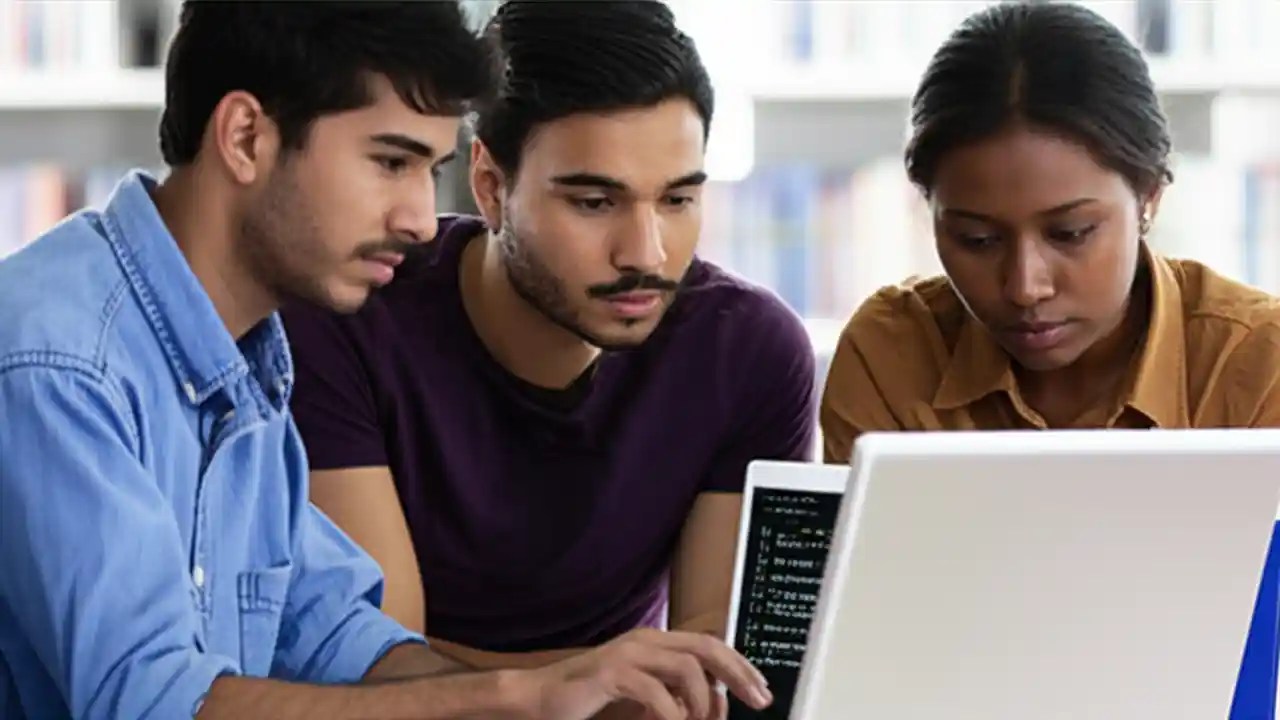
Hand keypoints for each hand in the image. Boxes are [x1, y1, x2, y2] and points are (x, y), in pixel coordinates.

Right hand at [518, 628, 771, 719]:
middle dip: (738, 675)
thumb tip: (711, 703)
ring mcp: (627, 654)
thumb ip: (671, 693)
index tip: (759, 691)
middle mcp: (644, 641)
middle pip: (706, 648)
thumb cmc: (587, 699)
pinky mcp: (610, 673)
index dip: (739, 665)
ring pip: (687, 668)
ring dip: (702, 702)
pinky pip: (656, 692)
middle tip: (758, 701)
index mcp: (653, 643)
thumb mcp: (640, 694)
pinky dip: (671, 714)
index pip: (709, 644)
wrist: (537, 699)